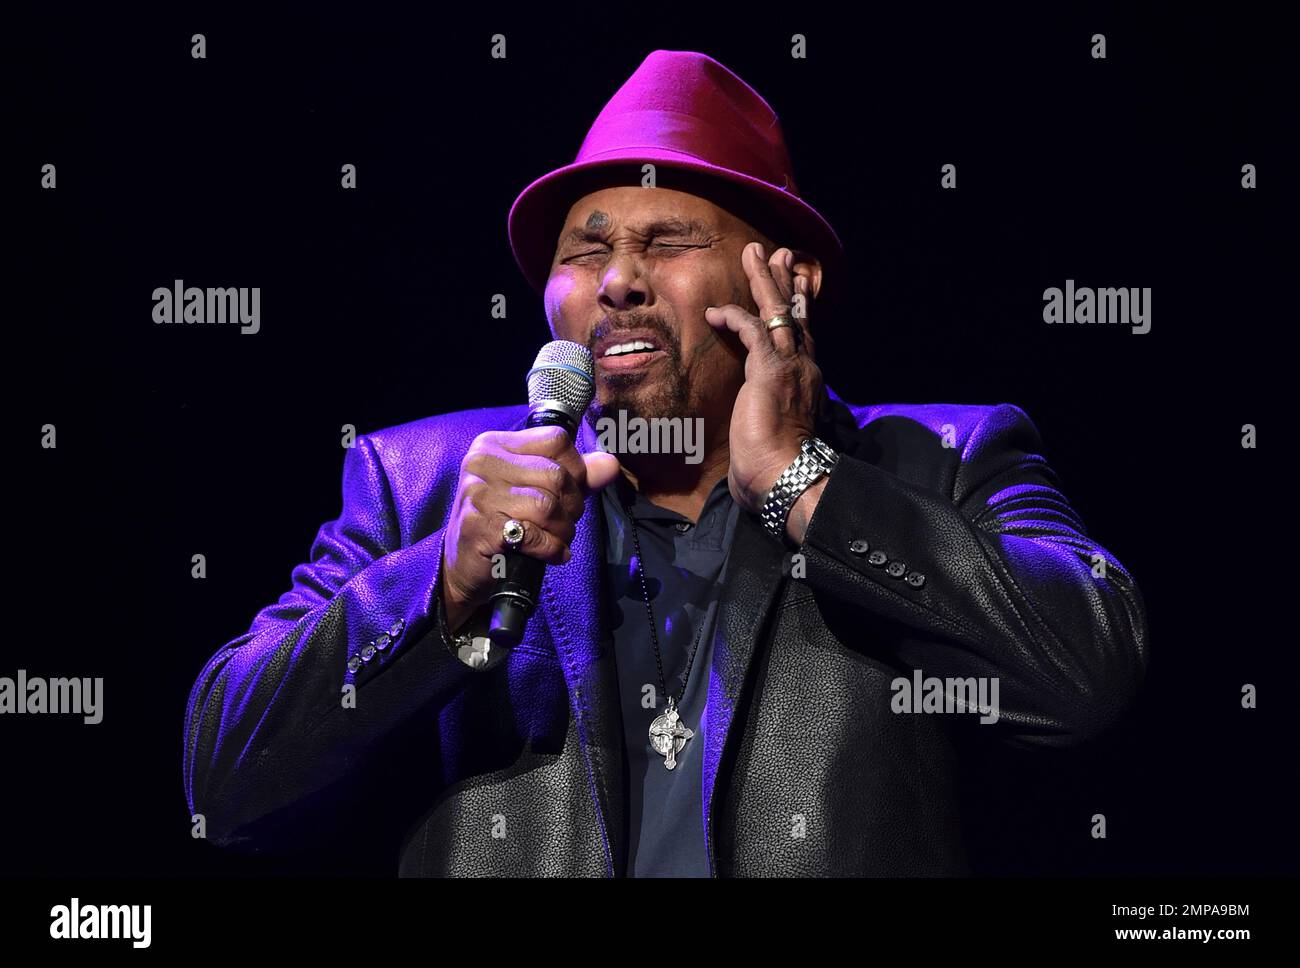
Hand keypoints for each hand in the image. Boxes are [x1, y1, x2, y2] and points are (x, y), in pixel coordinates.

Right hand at [441, 425, 620, 629]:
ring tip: (555, 540)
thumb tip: (611, 465)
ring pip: (548, 506)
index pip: (557, 441)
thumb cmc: (502, 524)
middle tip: (563, 524)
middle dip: (572, 507)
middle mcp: (482, 462)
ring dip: (563, 531)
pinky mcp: (480, 526)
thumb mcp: (536, 491)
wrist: (461, 568)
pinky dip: (550, 549)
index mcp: (496, 445)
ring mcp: (478, 494)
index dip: (576, 470)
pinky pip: (534, 534)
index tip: (569, 494)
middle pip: (557, 476)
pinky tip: (548, 553)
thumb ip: (575, 477)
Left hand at [704, 242, 824, 513]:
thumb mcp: (773, 438)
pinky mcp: (769, 369)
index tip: (796, 291)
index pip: (803, 339)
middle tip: (780, 255)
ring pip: (777, 311)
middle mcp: (804, 369)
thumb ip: (765, 425)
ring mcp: (789, 366)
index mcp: (806, 384)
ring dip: (764, 280)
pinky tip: (715, 309)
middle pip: (795, 316)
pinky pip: (751, 329)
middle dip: (785, 283)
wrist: (786, 477)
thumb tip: (753, 439)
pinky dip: (733, 316)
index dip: (799, 313)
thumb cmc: (775, 470)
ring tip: (755, 253)